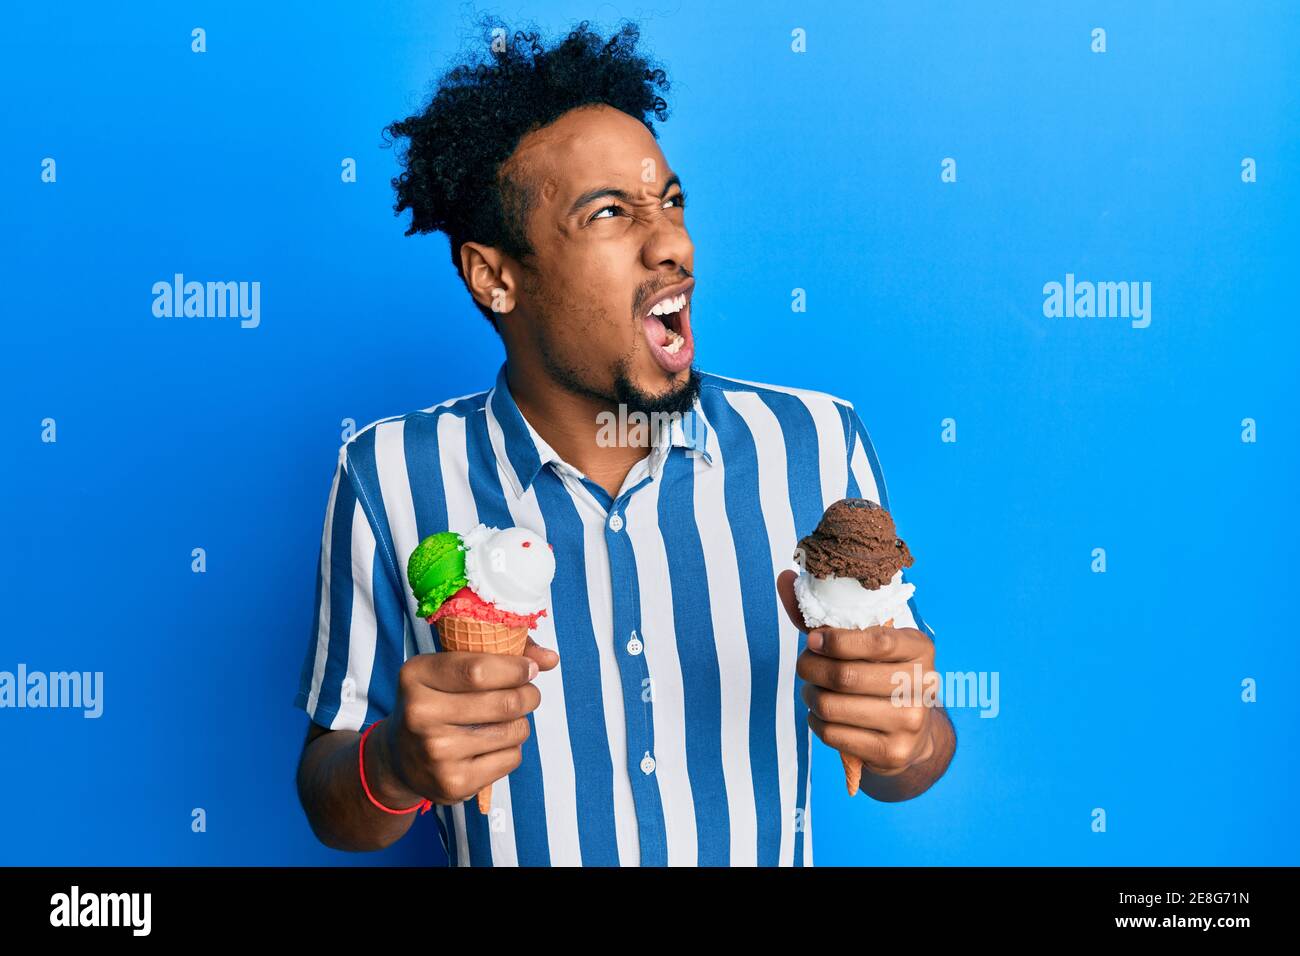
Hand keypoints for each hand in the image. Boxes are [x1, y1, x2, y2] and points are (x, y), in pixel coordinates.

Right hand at [377, 636, 559, 805]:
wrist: (400, 758)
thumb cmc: (437, 700)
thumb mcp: (452, 667)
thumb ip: (501, 654)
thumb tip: (551, 658)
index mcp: (416, 675)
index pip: (479, 670)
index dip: (515, 668)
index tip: (530, 668)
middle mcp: (420, 714)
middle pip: (503, 703)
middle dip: (529, 695)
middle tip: (529, 693)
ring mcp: (435, 753)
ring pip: (512, 731)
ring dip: (521, 723)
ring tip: (506, 720)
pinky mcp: (452, 783)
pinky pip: (511, 759)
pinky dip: (512, 749)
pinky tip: (492, 745)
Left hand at [777, 570, 937, 776]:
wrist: (911, 732)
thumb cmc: (876, 673)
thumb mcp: (861, 642)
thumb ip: (823, 614)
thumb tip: (784, 576)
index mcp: (919, 647)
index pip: (875, 641)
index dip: (835, 640)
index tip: (812, 640)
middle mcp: (922, 684)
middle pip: (845, 676)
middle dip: (811, 669)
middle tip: (804, 666)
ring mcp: (910, 722)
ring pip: (833, 707)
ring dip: (810, 696)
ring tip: (812, 690)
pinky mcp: (893, 752)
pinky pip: (833, 734)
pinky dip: (816, 723)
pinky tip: (823, 715)